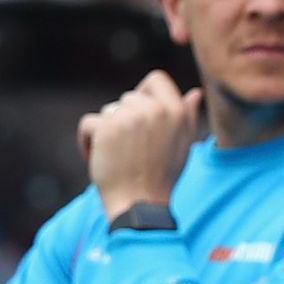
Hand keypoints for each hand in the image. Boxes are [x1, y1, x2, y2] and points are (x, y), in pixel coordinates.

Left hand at [77, 71, 203, 221]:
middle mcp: (155, 109)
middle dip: (124, 121)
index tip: (140, 117)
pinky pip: (89, 124)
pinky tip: (96, 158)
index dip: (144, 94)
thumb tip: (195, 94)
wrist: (140, 204)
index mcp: (177, 112)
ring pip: (108, 112)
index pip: (155, 79)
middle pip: (128, 99)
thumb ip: (187, 116)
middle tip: (128, 149)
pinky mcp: (106, 127)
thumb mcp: (183, 145)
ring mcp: (130, 117)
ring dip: (106, 132)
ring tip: (116, 157)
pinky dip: (87, 141)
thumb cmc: (162, 177)